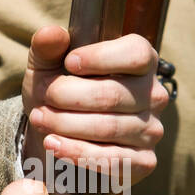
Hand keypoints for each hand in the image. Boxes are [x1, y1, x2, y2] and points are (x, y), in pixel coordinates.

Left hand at [21, 25, 166, 185]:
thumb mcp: (48, 67)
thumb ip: (47, 48)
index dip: (102, 58)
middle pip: (114, 94)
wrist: (59, 136)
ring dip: (67, 125)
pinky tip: (53, 144)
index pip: (136, 54)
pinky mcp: (143, 161)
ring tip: (40, 120)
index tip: (69, 63)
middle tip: (43, 100)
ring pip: (109, 127)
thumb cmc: (60, 94)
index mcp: (142, 61)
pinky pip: (112, 160)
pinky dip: (77, 153)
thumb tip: (50, 34)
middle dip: (69, 97)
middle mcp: (154, 95)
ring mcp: (152, 130)